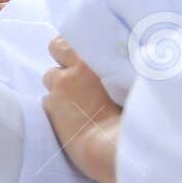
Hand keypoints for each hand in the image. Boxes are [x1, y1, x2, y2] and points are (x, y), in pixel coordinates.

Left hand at [42, 36, 121, 182]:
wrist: (114, 147)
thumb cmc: (133, 116)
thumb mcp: (133, 82)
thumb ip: (121, 68)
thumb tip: (121, 64)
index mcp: (96, 58)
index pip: (76, 35)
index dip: (77, 44)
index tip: (84, 53)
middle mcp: (75, 68)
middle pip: (56, 46)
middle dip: (62, 56)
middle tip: (76, 71)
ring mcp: (60, 88)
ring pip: (50, 75)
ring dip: (60, 83)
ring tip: (76, 98)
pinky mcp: (50, 108)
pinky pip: (48, 100)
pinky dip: (56, 105)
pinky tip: (70, 116)